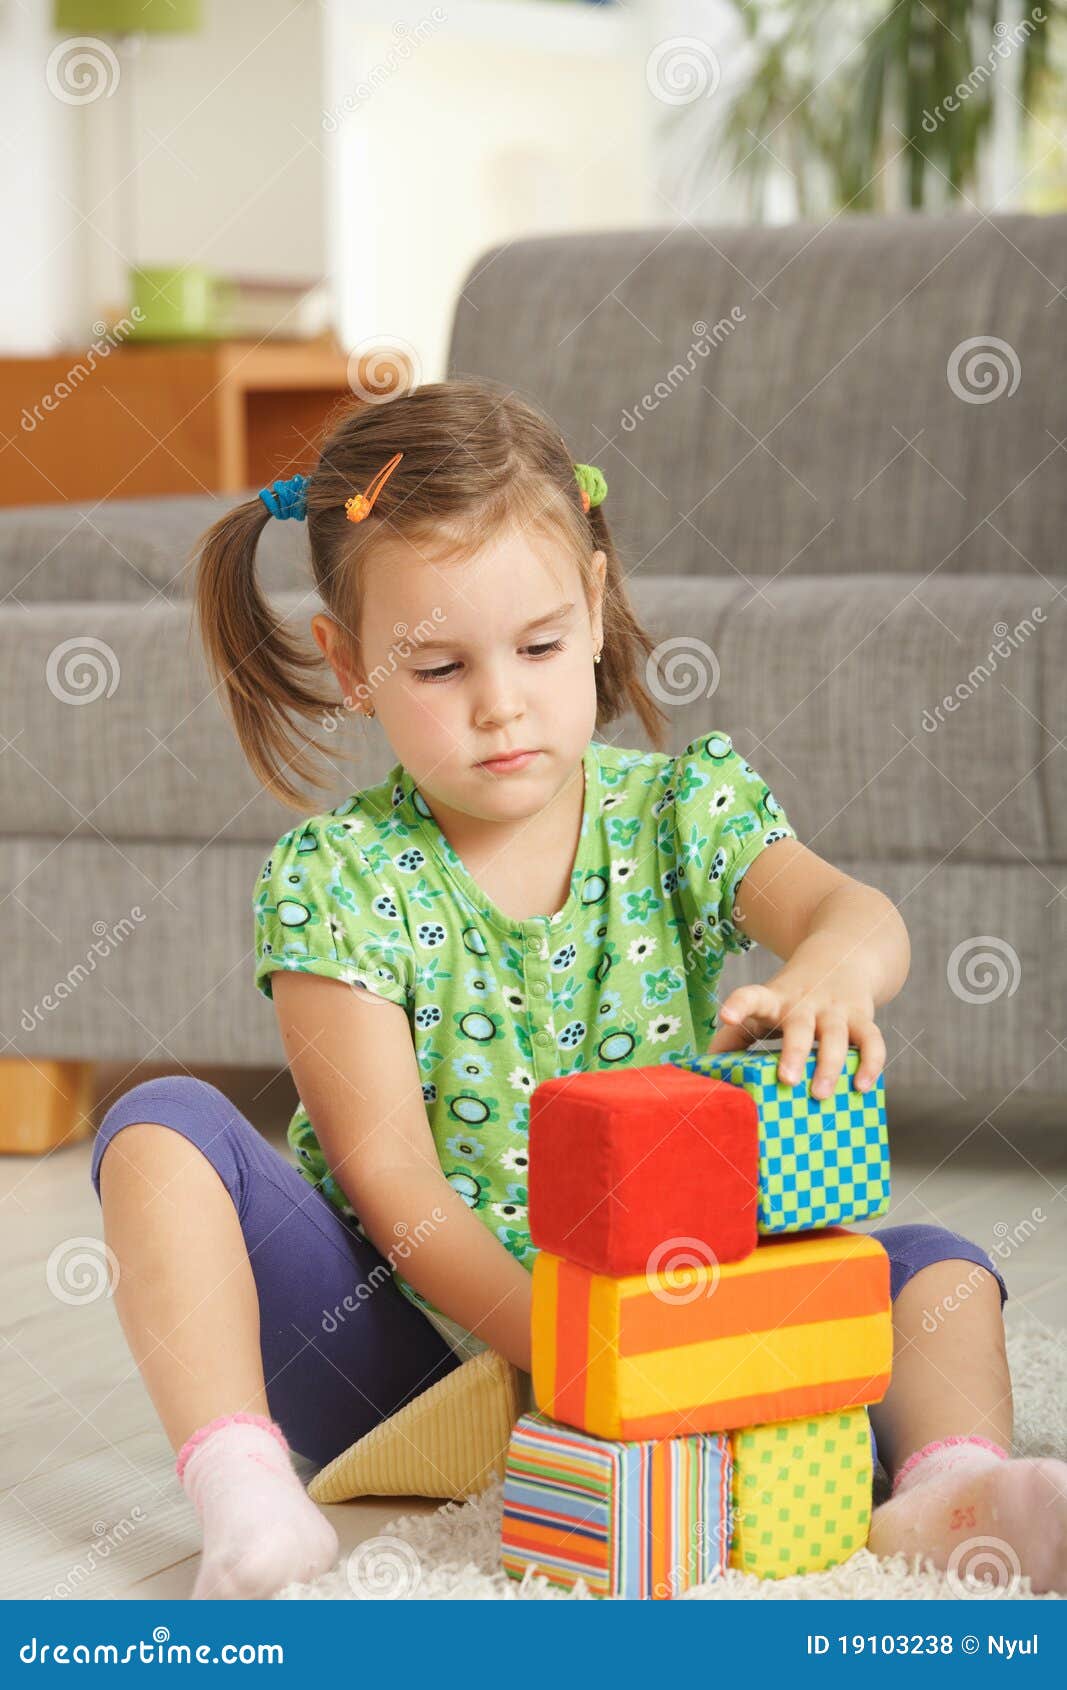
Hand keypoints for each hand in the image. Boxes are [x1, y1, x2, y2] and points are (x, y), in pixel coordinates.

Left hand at [706, 969, 885, 1097]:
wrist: (843, 953)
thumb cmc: (793, 995)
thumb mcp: (764, 1006)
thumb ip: (736, 1036)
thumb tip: (706, 1067)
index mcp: (774, 1000)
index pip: (752, 997)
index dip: (739, 1005)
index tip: (727, 1016)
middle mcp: (805, 1003)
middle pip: (799, 1027)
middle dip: (794, 1054)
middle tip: (787, 1079)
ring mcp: (835, 1009)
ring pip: (837, 1036)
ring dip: (831, 1065)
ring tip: (822, 1093)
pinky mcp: (862, 1016)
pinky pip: (871, 1039)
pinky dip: (870, 1063)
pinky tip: (863, 1086)